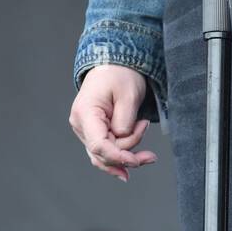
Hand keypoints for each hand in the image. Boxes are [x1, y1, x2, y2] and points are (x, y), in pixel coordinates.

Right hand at [69, 64, 157, 181]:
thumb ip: (125, 121)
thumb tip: (123, 141)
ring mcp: (86, 129)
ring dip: (126, 157)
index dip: (118, 157)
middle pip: (102, 153)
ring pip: (104, 155)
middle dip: (127, 157)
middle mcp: (81, 124)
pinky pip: (105, 150)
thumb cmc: (120, 75)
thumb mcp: (129, 95)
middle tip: (151, 155)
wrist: (113, 64)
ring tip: (146, 147)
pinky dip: (119, 156)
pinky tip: (130, 166)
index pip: (98, 145)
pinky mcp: (94, 131)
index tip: (137, 161)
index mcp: (85, 113)